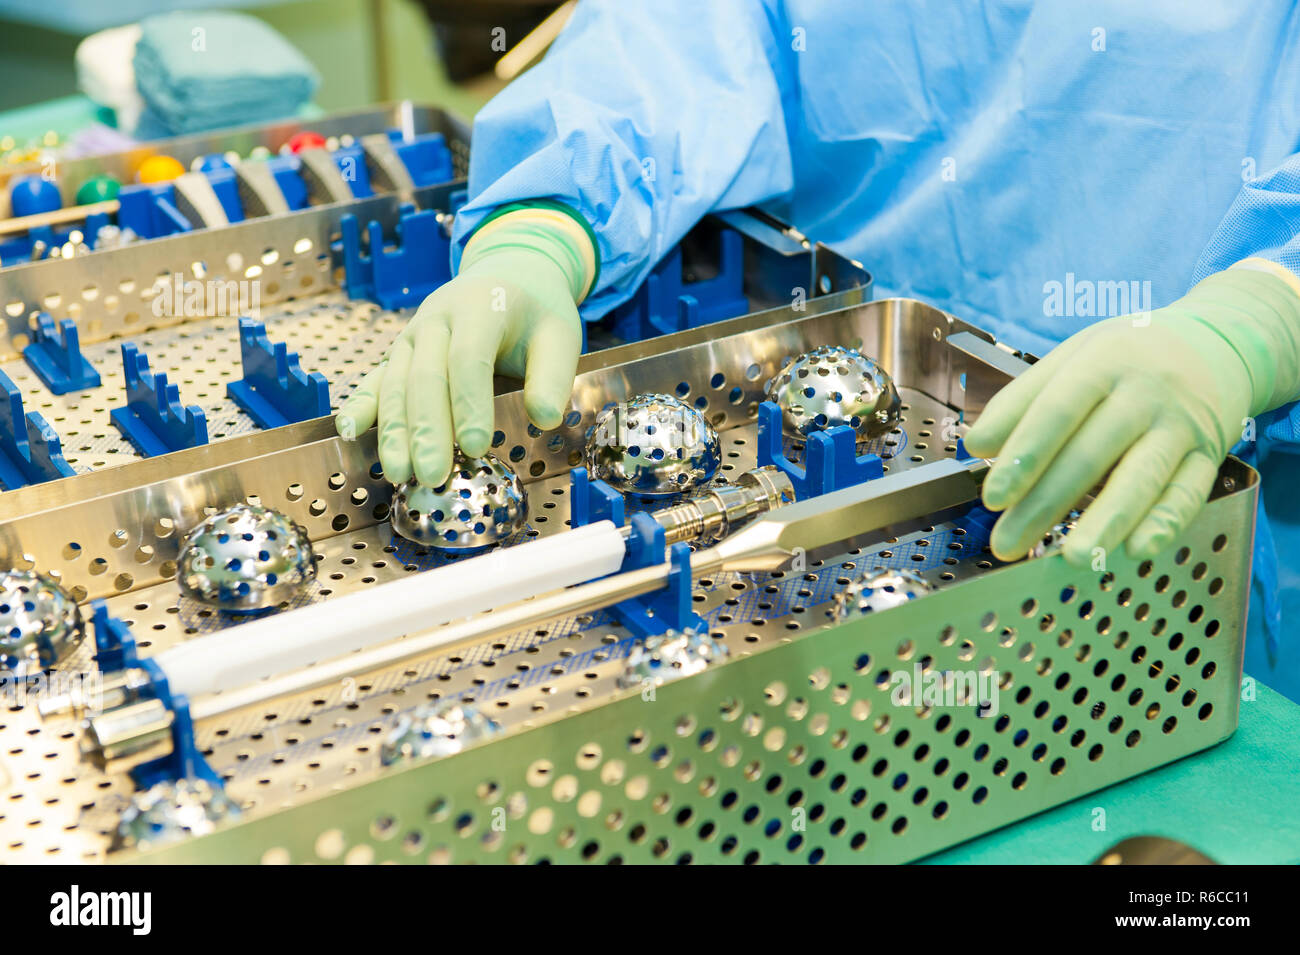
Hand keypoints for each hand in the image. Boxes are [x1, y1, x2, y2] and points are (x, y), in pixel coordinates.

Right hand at [335, 210, 590, 486]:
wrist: (508, 274)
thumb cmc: (535, 311)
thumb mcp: (560, 334)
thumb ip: (553, 376)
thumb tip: (545, 418)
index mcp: (479, 307)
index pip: (469, 359)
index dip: (470, 404)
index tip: (477, 446)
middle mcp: (436, 319)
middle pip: (425, 377)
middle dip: (426, 430)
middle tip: (432, 475)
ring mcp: (411, 335)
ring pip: (396, 383)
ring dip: (394, 431)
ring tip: (399, 473)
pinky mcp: (399, 352)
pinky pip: (375, 379)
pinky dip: (361, 406)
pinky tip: (349, 432)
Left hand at [962, 268, 1299, 565]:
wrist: (1219, 340)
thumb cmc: (1130, 356)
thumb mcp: (1075, 356)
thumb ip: (1023, 399)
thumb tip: (977, 444)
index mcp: (1103, 362)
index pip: (1057, 411)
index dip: (1025, 455)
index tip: (993, 496)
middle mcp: (1146, 393)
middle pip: (1091, 454)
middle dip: (1045, 504)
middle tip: (1008, 543)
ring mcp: (1182, 425)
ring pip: (1141, 478)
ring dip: (1106, 522)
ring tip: (1072, 558)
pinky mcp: (1210, 455)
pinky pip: (1188, 494)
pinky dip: (1164, 524)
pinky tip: (1136, 549)